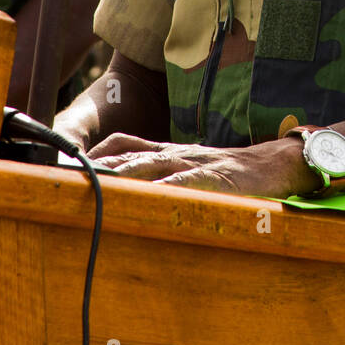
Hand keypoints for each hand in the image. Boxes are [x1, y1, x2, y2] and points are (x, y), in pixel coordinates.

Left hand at [89, 133, 320, 197]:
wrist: (277, 164)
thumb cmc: (232, 174)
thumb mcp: (191, 172)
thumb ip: (164, 179)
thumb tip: (132, 200)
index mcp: (169, 151)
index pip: (123, 145)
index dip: (95, 154)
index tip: (67, 167)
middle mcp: (176, 153)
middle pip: (128, 155)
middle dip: (97, 166)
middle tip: (68, 179)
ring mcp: (195, 164)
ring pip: (151, 165)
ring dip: (122, 175)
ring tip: (95, 186)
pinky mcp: (217, 179)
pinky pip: (188, 183)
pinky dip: (167, 189)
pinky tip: (150, 198)